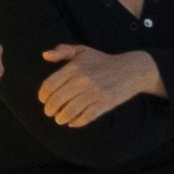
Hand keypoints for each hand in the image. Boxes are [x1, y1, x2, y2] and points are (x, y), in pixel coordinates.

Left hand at [34, 42, 161, 126]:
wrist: (131, 70)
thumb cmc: (102, 61)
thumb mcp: (82, 51)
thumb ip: (63, 51)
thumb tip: (45, 56)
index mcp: (75, 67)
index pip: (50, 84)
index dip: (43, 95)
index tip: (43, 99)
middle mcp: (83, 80)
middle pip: (57, 99)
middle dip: (49, 109)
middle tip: (49, 112)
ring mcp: (94, 92)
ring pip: (70, 110)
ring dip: (61, 118)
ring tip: (59, 119)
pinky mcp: (105, 103)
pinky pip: (86, 117)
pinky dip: (77, 122)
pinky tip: (72, 122)